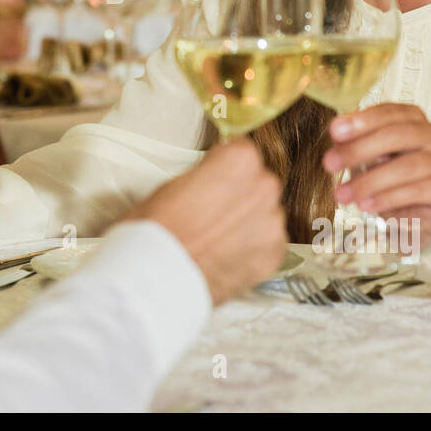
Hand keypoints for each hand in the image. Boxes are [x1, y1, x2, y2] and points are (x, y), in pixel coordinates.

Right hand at [120, 137, 285, 305]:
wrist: (157, 277)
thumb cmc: (156, 229)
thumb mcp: (173, 185)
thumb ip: (206, 179)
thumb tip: (212, 184)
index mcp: (240, 161)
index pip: (242, 153)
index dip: (224, 169)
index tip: (215, 181)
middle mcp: (264, 188)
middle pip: (258, 185)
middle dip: (240, 197)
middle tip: (213, 214)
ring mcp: (272, 223)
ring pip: (265, 216)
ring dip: (249, 224)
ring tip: (218, 240)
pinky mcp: (273, 256)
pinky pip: (268, 245)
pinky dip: (252, 250)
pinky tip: (227, 257)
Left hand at [325, 103, 430, 241]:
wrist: (413, 210)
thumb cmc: (388, 174)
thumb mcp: (367, 155)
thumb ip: (355, 141)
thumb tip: (337, 131)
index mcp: (412, 119)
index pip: (389, 112)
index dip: (362, 120)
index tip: (334, 131)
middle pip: (398, 135)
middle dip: (359, 149)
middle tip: (329, 163)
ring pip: (407, 166)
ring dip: (369, 181)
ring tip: (342, 194)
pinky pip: (417, 191)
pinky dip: (387, 198)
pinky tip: (365, 205)